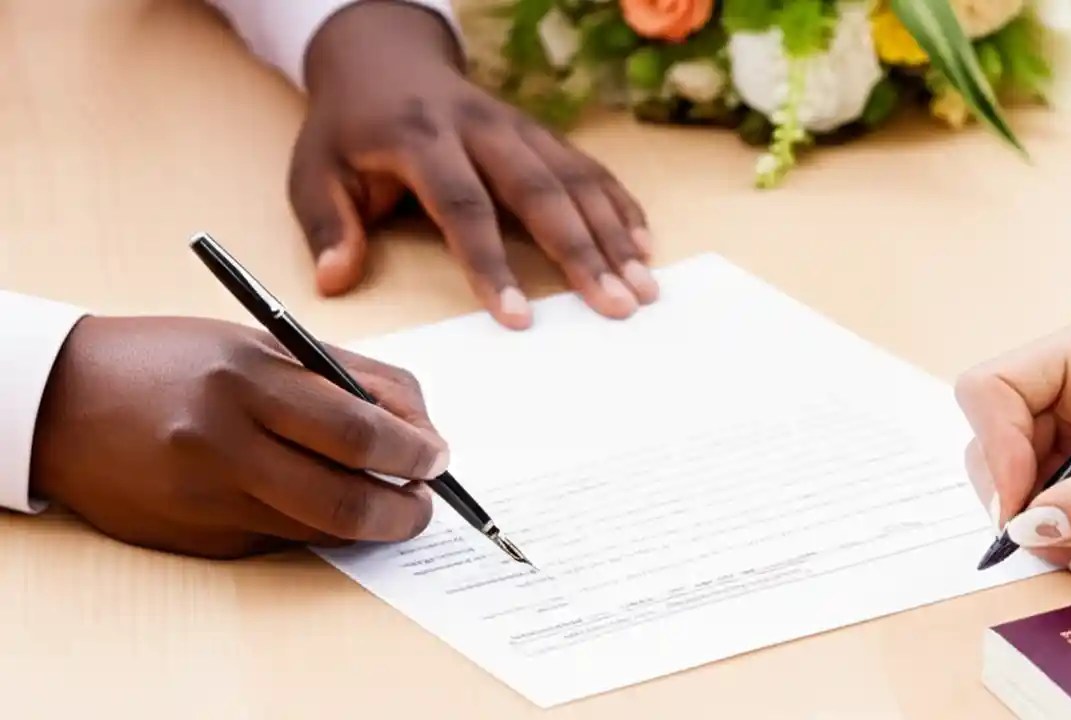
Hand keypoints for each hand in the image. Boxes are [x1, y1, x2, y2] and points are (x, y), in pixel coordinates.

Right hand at [30, 316, 448, 558]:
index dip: (414, 450)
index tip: (438, 455)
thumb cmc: (173, 359)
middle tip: (425, 499)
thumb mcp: (258, 342)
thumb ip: (345, 377)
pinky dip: (318, 527)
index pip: (358, 429)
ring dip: (371, 523)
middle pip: (346, 496)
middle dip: (405, 506)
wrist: (62, 400)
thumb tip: (418, 423)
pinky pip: (281, 539)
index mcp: (247, 378)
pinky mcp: (196, 537)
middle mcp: (225, 442)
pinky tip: (324, 505)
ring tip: (389, 503)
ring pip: (319, 529)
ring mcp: (207, 497)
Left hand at [289, 1, 656, 329]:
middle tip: (617, 305)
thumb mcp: (314, 171)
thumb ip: (328, 227)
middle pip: (541, 192)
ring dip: (614, 235)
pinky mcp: (540, 132)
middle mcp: (481, 127)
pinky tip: (644, 245)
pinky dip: (619, 206)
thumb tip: (335, 282)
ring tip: (644, 287)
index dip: (491, 265)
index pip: (464, 206)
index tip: (517, 319)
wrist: (384, 56)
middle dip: (583, 253)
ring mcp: (518, 126)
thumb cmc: (350, 127)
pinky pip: (588, 167)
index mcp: (421, 137)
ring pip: (575, 180)